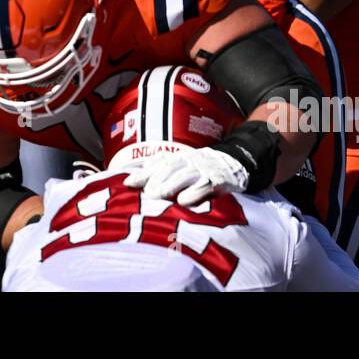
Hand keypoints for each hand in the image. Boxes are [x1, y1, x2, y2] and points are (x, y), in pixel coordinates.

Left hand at [122, 147, 248, 206]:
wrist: (233, 162)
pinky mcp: (217, 180)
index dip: (141, 172)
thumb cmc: (198, 168)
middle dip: (154, 179)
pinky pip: (205, 185)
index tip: (126, 182)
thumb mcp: (178, 165)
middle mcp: (188, 161)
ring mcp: (202, 170)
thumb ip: (155, 169)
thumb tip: (126, 173)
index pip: (156, 163)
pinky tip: (184, 201)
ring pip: (184, 176)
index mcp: (177, 157)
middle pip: (168, 168)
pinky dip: (194, 192)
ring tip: (156, 196)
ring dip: (169, 185)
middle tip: (142, 193)